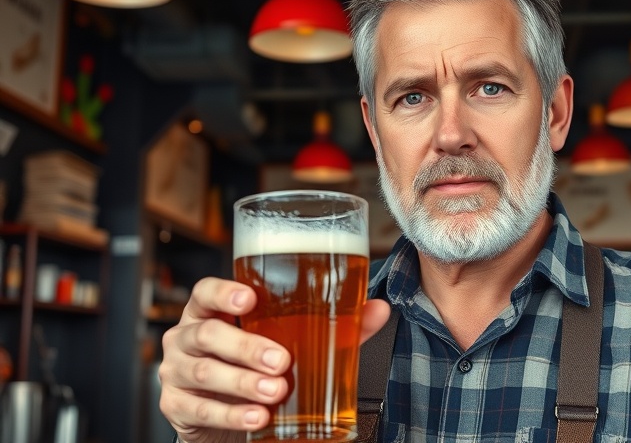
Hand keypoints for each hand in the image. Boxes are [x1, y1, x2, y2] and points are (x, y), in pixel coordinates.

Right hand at [158, 277, 391, 442]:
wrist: (226, 410)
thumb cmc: (255, 361)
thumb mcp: (288, 340)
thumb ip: (333, 325)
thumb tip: (376, 309)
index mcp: (210, 311)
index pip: (205, 291)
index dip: (223, 293)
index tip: (248, 299)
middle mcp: (187, 336)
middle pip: (207, 334)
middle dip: (245, 347)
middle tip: (280, 361)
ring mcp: (176, 371)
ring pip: (204, 373)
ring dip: (242, 384)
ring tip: (274, 392)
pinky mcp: (176, 406)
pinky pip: (199, 409)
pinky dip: (231, 414)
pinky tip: (256, 417)